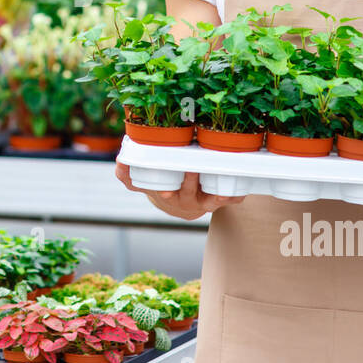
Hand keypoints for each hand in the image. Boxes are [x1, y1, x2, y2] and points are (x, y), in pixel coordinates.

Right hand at [114, 162, 244, 219]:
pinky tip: (243, 191)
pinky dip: (236, 197)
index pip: (166, 195)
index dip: (165, 194)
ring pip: (212, 201)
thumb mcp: (140, 183)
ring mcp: (203, 201)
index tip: (164, 193)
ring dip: (219, 196)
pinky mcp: (219, 199)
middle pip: (190, 194)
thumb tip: (119, 160)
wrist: (177, 203)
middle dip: (191, 184)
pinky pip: (230, 200)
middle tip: (192, 170)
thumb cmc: (160, 186)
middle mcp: (186, 201)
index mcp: (168, 196)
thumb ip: (126, 173)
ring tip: (225, 188)